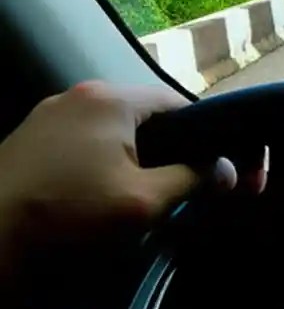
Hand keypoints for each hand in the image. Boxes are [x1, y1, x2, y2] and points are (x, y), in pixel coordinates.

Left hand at [0, 81, 265, 269]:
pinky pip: (83, 141)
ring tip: (138, 194)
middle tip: (179, 188)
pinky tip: (97, 194)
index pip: (180, 104)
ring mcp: (48, 114)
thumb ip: (194, 180)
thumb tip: (229, 171)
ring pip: (114, 131)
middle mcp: (79, 95)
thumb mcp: (144, 201)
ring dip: (133, 158)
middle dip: (168, 150)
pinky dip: (100, 163)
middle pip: (146, 117)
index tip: (216, 169)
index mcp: (111, 99)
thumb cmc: (69, 213)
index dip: (207, 136)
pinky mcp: (29, 138)